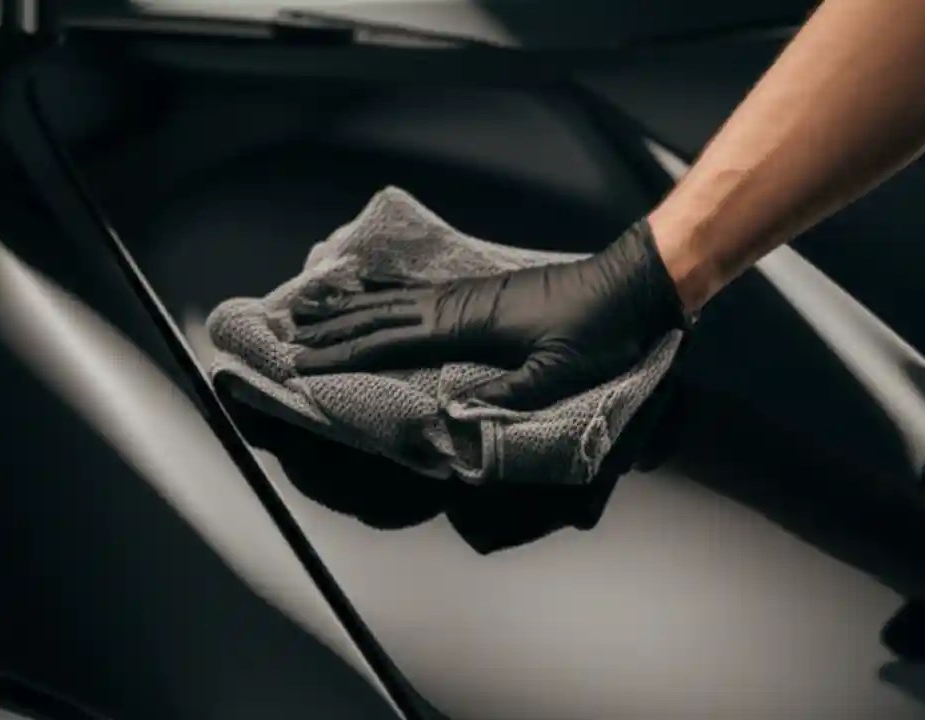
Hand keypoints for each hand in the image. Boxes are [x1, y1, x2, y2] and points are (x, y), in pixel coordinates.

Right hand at [292, 220, 687, 409]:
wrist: (632, 285)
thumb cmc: (601, 332)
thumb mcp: (559, 375)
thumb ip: (506, 396)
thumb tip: (454, 414)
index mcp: (470, 326)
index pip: (393, 342)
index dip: (347, 354)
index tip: (306, 361)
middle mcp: (460, 305)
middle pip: (384, 317)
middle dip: (336, 331)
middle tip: (292, 339)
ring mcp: (471, 294)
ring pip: (398, 302)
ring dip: (354, 310)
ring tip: (316, 313)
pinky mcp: (484, 292)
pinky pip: (421, 295)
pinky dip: (389, 295)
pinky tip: (378, 296)